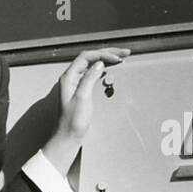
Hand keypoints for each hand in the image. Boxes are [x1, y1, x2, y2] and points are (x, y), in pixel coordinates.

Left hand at [43, 47, 129, 173]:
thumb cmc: (72, 122)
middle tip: (124, 53)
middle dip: (107, 54)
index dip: (103, 54)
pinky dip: (103, 71)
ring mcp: (76, 84)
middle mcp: (71, 78)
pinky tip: (110, 71)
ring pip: (92, 66)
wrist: (68, 137)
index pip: (86, 57)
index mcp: (69, 77)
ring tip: (120, 59)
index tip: (117, 58)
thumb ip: (90, 79)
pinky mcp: (81, 91)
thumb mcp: (82, 98)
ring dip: (106, 61)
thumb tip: (99, 64)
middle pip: (90, 59)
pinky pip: (93, 75)